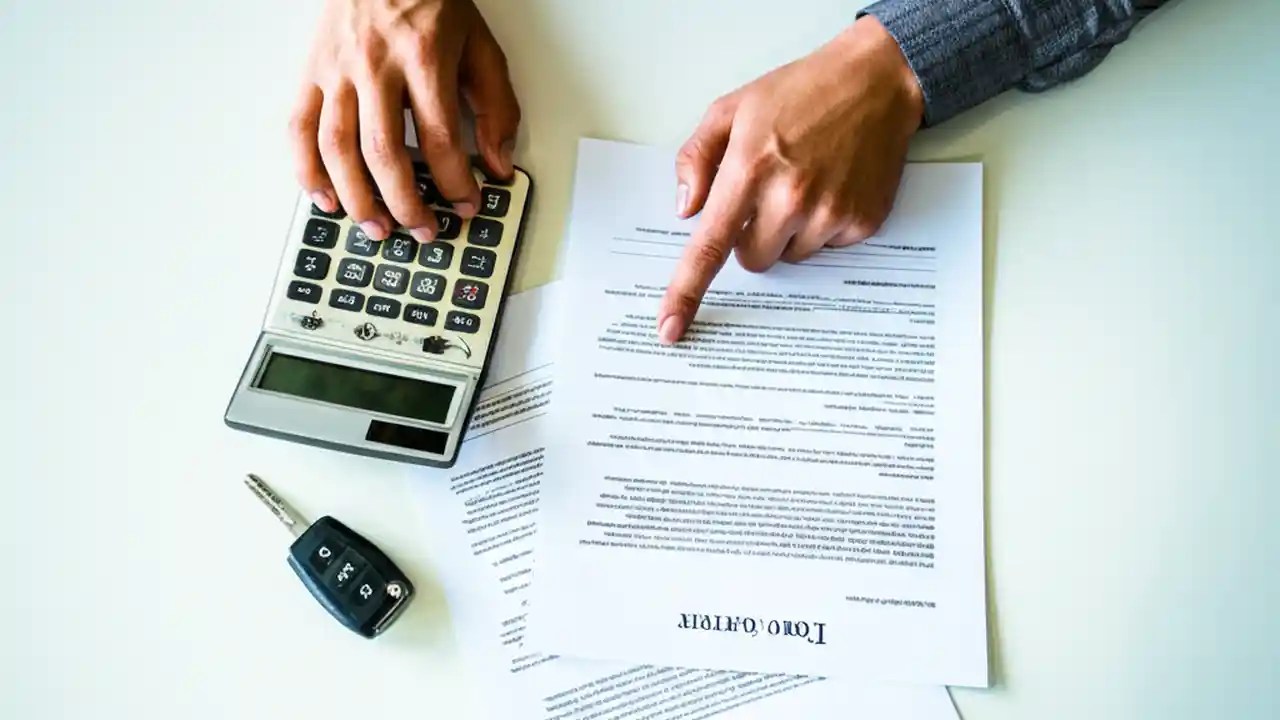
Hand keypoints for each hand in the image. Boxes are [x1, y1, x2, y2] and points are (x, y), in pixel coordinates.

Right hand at [290, 0, 519, 242]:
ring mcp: (337, 71)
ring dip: (357, 198)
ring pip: (337, 148)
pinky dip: (308, 170)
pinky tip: (326, 198)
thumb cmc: (432, 1)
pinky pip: (299, 128)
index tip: (468, 204)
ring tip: (378, 229)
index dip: (455, 181)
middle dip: (405, 203)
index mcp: (422, 58)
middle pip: (383, 151)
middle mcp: (374, 66)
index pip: (439, 137)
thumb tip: (498, 162)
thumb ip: (496, 106)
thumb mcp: (480, 46)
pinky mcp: (311, 72)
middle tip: (422, 231)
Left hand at [657, 17, 923, 343]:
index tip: (670, 328)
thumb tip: (686, 209)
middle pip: (751, 260)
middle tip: (767, 193)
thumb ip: (696, 158)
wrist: (877, 80)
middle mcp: (792, 197)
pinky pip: (827, 248)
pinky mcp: (863, 222)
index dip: (686, 292)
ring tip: (806, 180)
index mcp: (750, 169)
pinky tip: (834, 185)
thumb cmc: (800, 92)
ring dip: (789, 231)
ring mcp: (831, 213)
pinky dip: (825, 225)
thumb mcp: (731, 109)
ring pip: (790, 256)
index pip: (709, 246)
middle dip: (751, 235)